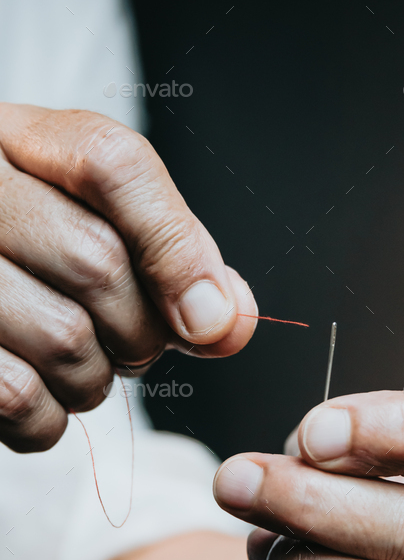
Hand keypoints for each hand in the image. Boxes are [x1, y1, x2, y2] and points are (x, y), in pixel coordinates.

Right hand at [0, 104, 256, 451]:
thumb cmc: (24, 255)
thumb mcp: (91, 221)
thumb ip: (168, 251)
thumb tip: (227, 318)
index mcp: (17, 141)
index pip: (113, 164)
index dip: (176, 248)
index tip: (210, 317)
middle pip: (99, 262)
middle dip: (141, 330)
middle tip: (130, 344)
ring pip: (65, 339)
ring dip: (95, 379)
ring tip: (77, 363)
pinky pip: (19, 398)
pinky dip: (48, 418)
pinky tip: (39, 392)